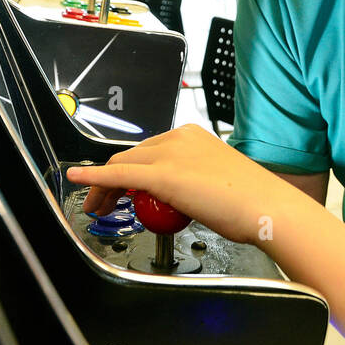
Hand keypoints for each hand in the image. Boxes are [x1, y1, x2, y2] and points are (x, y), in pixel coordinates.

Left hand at [66, 124, 291, 244]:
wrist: (265, 207)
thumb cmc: (251, 202)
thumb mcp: (215, 183)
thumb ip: (191, 182)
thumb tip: (180, 196)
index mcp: (192, 136)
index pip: (150, 151)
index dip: (130, 172)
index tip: (124, 190)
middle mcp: (178, 137)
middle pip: (131, 156)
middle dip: (110, 180)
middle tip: (103, 205)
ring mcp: (169, 153)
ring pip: (121, 165)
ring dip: (102, 187)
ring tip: (97, 209)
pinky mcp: (161, 173)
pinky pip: (117, 175)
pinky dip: (94, 179)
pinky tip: (79, 182)